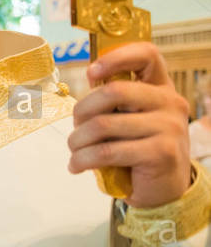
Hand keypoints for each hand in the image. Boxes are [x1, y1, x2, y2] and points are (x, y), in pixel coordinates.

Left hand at [68, 42, 192, 208]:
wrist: (163, 191)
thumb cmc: (137, 151)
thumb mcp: (130, 120)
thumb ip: (115, 101)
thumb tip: (91, 78)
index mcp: (161, 89)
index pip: (147, 55)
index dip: (116, 57)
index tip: (91, 72)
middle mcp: (170, 103)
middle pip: (114, 91)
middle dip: (82, 111)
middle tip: (76, 129)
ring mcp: (169, 128)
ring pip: (103, 125)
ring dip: (77, 141)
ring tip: (75, 151)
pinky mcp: (161, 153)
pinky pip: (107, 152)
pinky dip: (83, 160)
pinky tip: (77, 166)